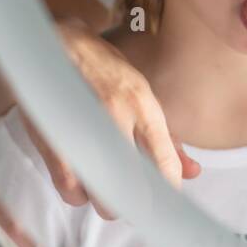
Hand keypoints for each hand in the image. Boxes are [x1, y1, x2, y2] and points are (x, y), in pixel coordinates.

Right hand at [31, 18, 201, 218]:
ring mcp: (82, 130)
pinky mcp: (53, 142)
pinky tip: (82, 183)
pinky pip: (71, 190)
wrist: (56, 46)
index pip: (164, 162)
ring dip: (107, 201)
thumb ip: (167, 138)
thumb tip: (192, 172)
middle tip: (133, 196)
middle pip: (134, 188)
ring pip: (102, 195)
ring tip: (106, 188)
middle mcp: (114, 117)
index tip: (166, 200)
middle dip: (137, 201)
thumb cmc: (104, 72)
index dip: (169, 190)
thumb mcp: (143, 95)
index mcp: (141, 104)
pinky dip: (79, 195)